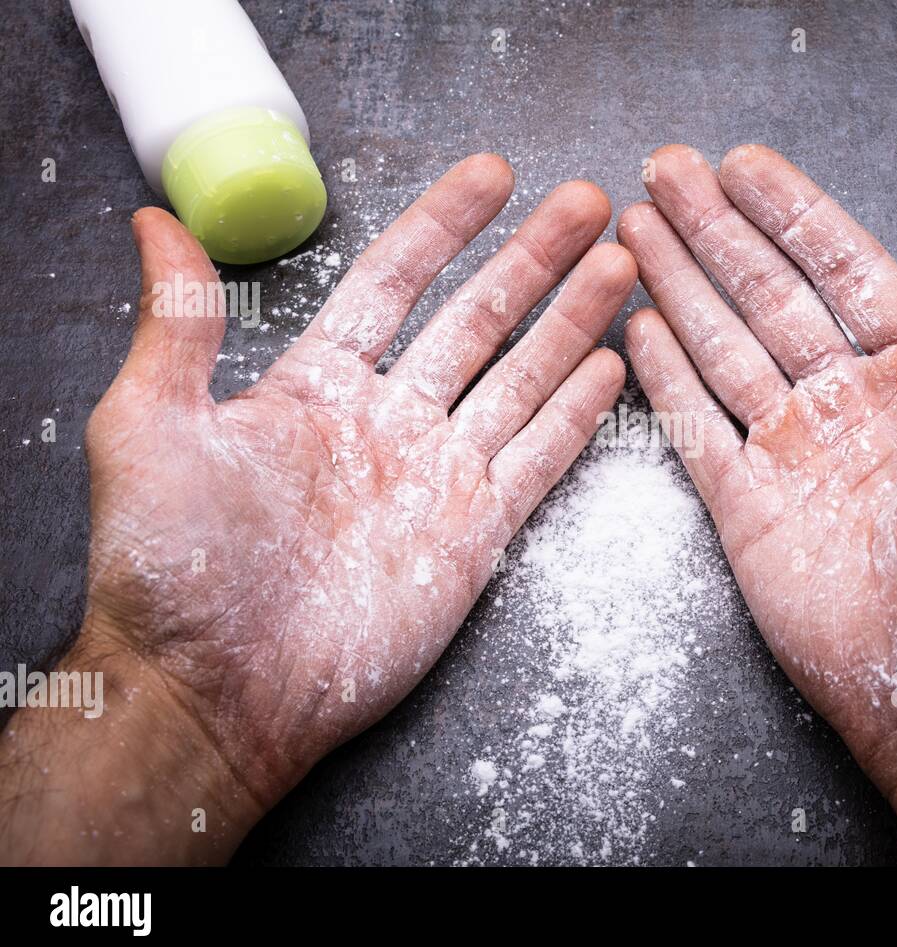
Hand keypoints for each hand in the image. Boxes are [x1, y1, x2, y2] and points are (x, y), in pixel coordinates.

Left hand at [0, 155, 631, 862]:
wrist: (217, 692)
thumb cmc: (171, 570)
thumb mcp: (148, 426)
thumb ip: (177, 322)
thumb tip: (155, 220)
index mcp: (316, 388)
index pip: (395, 282)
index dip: (445, 224)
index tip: (493, 175)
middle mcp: (386, 422)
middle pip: (477, 319)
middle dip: (533, 258)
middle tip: (587, 203)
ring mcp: (436, 477)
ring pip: (520, 378)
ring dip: (570, 320)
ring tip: (617, 263)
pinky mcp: (473, 535)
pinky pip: (537, 460)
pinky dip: (575, 413)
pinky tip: (610, 365)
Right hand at [619, 144, 896, 863]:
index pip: (841, 266)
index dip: (788, 211)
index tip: (740, 164)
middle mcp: (852, 403)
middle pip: (766, 294)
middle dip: (714, 232)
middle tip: (661, 174)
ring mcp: (795, 454)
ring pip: (723, 347)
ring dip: (678, 285)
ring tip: (635, 228)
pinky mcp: (749, 510)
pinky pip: (697, 429)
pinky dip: (665, 378)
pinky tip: (638, 326)